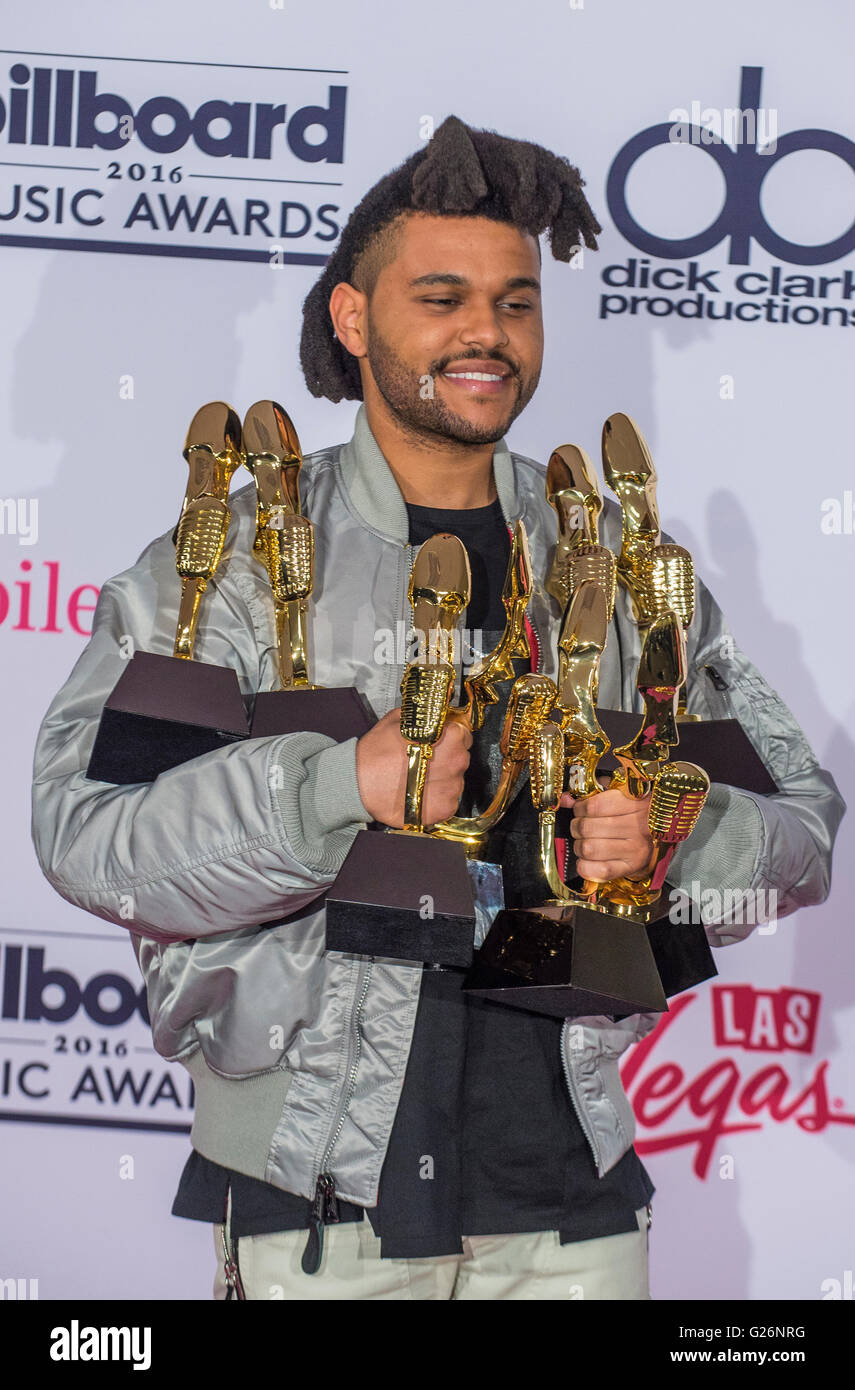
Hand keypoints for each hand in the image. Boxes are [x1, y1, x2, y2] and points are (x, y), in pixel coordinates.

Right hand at [355, 708, 471, 828]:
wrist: (358, 784)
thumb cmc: (375, 753)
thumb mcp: (397, 720)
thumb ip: (422, 717)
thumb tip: (432, 715)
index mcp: (450, 738)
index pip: (463, 734)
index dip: (450, 737)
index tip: (440, 742)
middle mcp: (456, 763)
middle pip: (461, 757)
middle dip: (446, 758)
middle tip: (424, 760)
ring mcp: (452, 788)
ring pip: (455, 780)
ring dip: (442, 779)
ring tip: (418, 778)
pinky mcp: (444, 808)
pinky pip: (449, 800)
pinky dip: (437, 798)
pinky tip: (419, 792)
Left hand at [561, 775, 655, 882]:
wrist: (657, 838)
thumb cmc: (633, 813)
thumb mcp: (617, 794)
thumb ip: (592, 793)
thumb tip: (566, 799)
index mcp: (635, 802)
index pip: (593, 806)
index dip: (579, 808)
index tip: (580, 809)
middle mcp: (638, 826)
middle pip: (587, 828)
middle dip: (577, 827)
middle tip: (582, 827)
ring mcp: (636, 848)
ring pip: (589, 848)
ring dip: (580, 846)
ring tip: (585, 842)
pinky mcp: (631, 867)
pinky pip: (599, 870)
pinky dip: (585, 866)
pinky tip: (589, 859)